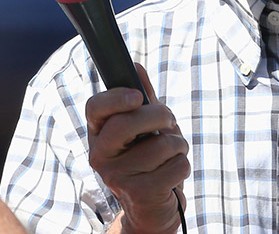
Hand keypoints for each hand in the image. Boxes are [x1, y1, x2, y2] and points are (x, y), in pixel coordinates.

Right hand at [86, 64, 189, 233]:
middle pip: (127, 122)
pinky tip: (173, 175)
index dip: (116, 97)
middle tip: (169, 122)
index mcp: (98, 135)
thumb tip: (135, 66)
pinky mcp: (139, 193)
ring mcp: (117, 177)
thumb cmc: (149, 163)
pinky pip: (176, 165)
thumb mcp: (144, 129)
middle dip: (160, 115)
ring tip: (171, 156)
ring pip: (161, 144)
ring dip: (178, 146)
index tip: (139, 96)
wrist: (150, 211)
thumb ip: (141, 99)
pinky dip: (183, 166)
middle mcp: (101, 156)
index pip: (95, 108)